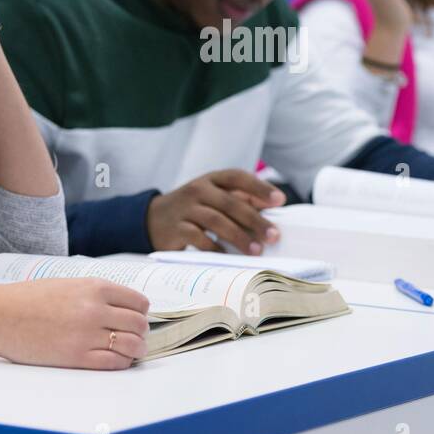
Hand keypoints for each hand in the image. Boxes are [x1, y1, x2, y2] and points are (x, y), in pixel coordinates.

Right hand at [0, 278, 150, 369]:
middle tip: (135, 337)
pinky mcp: (77, 357)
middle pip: (139, 325)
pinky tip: (116, 361)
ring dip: (136, 350)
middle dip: (141, 332)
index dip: (141, 313)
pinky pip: (114, 363)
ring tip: (131, 352)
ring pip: (132, 345)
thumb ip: (97, 294)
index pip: (139, 302)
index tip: (137, 318)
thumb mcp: (69, 284)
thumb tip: (123, 308)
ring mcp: (87, 334)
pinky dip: (122, 363)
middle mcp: (95, 309)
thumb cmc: (30, 299)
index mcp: (95, 287)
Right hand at [147, 169, 286, 253]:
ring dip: (239, 236)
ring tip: (256, 250)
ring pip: (216, 220)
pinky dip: (214, 247)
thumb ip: (239, 200)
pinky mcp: (176, 228)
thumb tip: (270, 210)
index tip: (280, 200)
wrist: (153, 218)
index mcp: (212, 179)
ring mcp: (186, 208)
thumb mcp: (214, 197)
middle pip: (231, 203)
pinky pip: (198, 238)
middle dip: (255, 220)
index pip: (238, 177)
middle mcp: (198, 189)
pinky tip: (227, 256)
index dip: (260, 188)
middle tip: (274, 236)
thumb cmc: (195, 208)